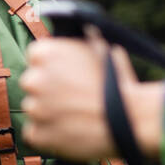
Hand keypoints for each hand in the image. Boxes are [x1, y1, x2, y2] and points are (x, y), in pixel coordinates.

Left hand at [21, 33, 153, 162]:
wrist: (131, 119)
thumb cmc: (120, 83)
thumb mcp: (102, 49)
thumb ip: (81, 40)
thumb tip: (80, 30)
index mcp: (45, 53)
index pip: (36, 57)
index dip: (52, 66)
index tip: (66, 75)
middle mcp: (34, 79)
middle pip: (32, 83)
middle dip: (48, 89)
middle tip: (72, 97)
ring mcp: (34, 108)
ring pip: (34, 109)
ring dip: (49, 113)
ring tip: (75, 116)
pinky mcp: (37, 134)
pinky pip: (36, 133)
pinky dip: (48, 135)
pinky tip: (69, 131)